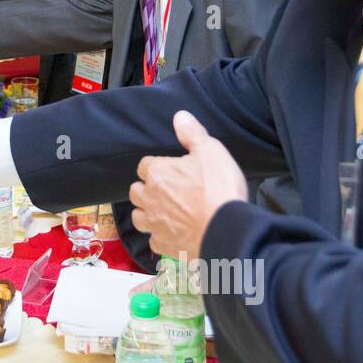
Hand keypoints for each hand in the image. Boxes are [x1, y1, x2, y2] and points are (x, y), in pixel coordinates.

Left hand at [127, 111, 247, 260]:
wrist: (227, 230)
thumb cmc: (219, 189)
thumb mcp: (211, 151)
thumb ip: (193, 134)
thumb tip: (180, 117)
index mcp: (157, 173)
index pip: (145, 165)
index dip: (157, 167)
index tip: (171, 170)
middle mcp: (149, 199)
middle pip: (136, 191)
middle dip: (147, 189)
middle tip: (167, 190)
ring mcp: (154, 224)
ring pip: (139, 217)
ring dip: (147, 213)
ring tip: (164, 211)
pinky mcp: (164, 245)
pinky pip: (153, 240)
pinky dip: (160, 237)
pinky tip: (173, 233)